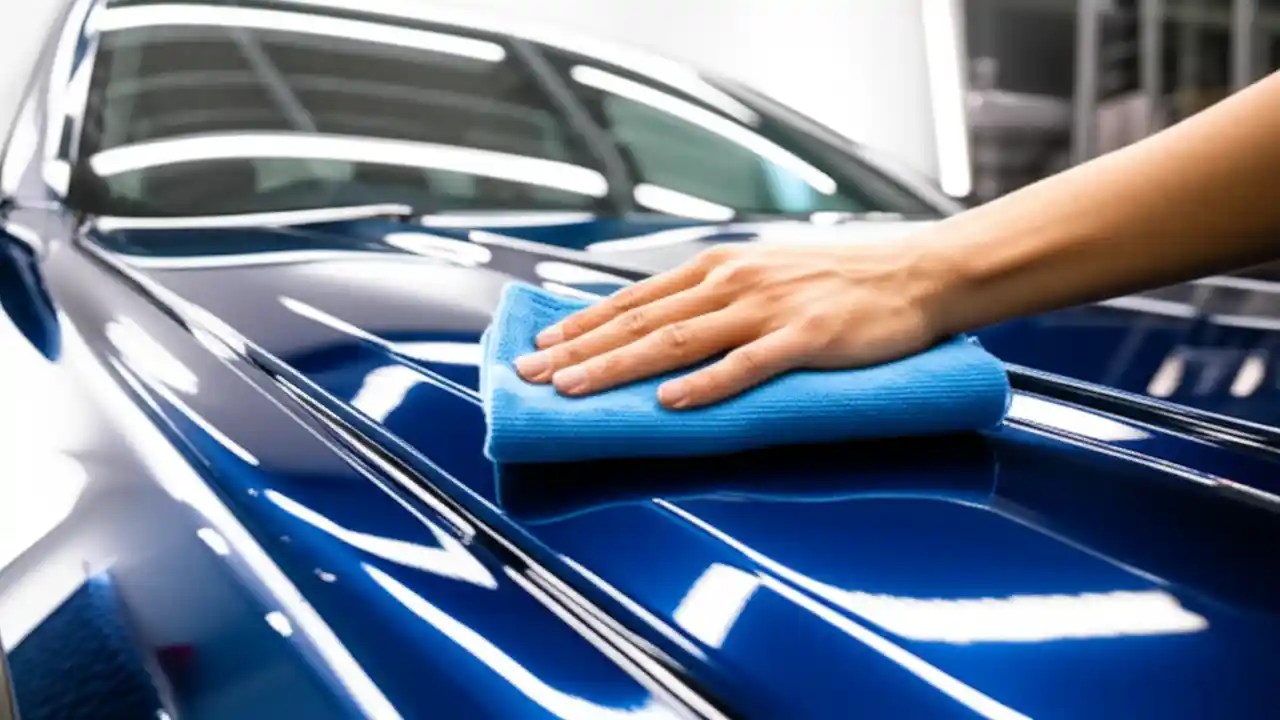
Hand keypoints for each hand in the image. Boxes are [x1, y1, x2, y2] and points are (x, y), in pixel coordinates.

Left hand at [514, 242, 945, 408]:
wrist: (916, 274)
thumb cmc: (839, 280)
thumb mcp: (765, 274)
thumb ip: (715, 297)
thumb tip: (663, 324)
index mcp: (719, 268)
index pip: (635, 299)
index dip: (584, 324)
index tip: (542, 347)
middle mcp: (733, 283)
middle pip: (642, 322)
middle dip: (580, 350)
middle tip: (532, 375)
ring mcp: (768, 310)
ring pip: (679, 342)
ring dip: (620, 367)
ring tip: (575, 389)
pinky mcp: (806, 338)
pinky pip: (746, 366)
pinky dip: (704, 385)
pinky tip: (669, 402)